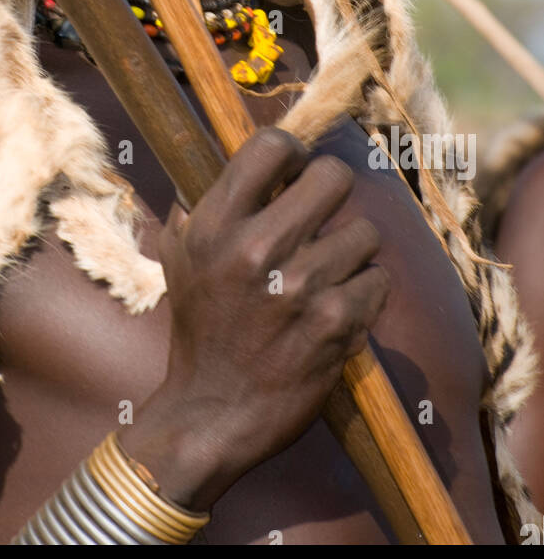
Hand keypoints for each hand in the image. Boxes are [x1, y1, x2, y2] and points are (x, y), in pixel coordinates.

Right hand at [123, 127, 388, 509]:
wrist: (213, 412)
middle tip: (323, 218)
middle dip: (333, 195)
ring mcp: (301, 286)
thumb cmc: (200, 327)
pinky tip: (338, 309)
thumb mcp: (180, 255)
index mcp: (215, 225)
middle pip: (333, 176)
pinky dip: (364, 293)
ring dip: (351, 252)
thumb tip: (247, 162)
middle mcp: (257, 248)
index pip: (271, 146)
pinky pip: (378, 280)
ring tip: (327, 275)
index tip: (294, 173)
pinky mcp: (337, 323)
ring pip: (364, 231)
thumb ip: (205, 204)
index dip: (293, 153)